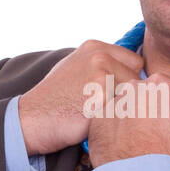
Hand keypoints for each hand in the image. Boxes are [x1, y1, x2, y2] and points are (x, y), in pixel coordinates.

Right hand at [18, 40, 144, 155]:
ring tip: (101, 115)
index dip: (129, 80)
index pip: (135, 61)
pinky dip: (117, 120)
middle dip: (130, 94)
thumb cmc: (54, 99)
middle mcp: (99, 57)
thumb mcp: (75, 67)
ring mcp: (101, 76)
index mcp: (95, 47)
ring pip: (134, 96)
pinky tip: (98, 123)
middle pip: (138, 78)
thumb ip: (101, 64)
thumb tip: (130, 69)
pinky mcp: (101, 98)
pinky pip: (125, 111)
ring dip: (124, 108)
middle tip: (109, 107)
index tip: (116, 94)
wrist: (32, 119)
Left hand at [87, 65, 169, 170]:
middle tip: (156, 136)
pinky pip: (106, 119)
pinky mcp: (96, 119)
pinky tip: (123, 144)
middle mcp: (133, 86)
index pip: (168, 90)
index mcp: (160, 83)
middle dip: (151, 111)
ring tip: (139, 142)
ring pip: (126, 106)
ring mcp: (112, 102)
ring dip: (132, 119)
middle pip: (146, 95)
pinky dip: (113, 129)